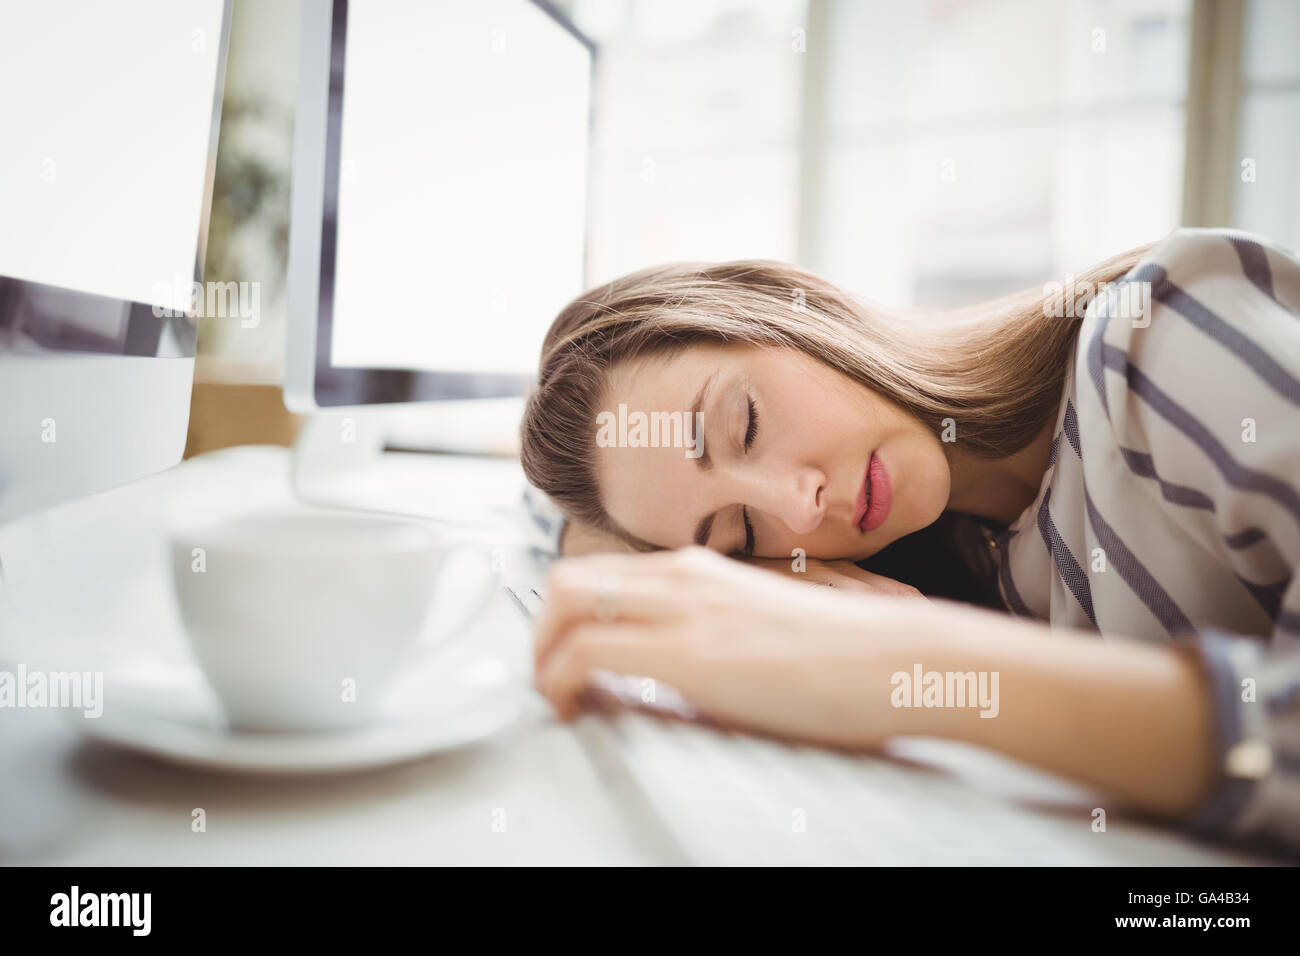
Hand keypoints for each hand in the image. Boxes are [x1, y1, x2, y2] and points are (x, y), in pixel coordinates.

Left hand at [533, 546, 913, 748]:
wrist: (895, 661)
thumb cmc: (843, 658)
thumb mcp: (759, 630)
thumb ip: (708, 637)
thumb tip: (669, 679)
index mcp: (700, 570)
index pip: (602, 576)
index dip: (566, 620)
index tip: (565, 664)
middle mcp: (682, 576)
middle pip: (570, 580)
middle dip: (541, 633)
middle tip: (547, 681)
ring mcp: (684, 608)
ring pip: (566, 604)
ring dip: (542, 654)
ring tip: (555, 699)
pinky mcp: (689, 653)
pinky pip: (587, 652)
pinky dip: (560, 682)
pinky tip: (575, 710)